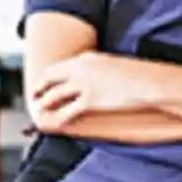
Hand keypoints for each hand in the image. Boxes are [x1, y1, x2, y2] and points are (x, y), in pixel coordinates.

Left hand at [30, 52, 144, 128]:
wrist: (147, 82)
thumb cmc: (135, 75)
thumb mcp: (111, 65)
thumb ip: (96, 69)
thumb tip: (90, 77)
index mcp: (86, 58)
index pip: (60, 67)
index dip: (48, 76)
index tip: (44, 83)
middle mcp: (80, 69)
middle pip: (51, 77)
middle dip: (39, 87)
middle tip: (34, 95)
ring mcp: (84, 85)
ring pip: (55, 95)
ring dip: (44, 103)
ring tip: (40, 110)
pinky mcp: (90, 100)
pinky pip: (67, 111)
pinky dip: (58, 118)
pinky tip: (55, 124)